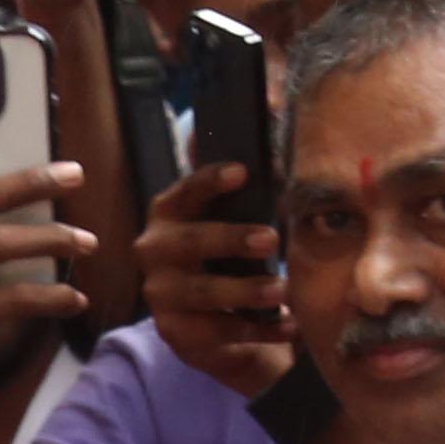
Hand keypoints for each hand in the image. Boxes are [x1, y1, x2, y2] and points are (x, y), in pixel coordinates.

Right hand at [133, 161, 292, 399]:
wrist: (214, 325)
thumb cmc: (229, 258)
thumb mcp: (233, 219)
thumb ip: (249, 183)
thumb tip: (276, 110)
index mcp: (169, 214)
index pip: (185, 192)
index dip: (210, 181)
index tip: (244, 172)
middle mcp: (155, 251)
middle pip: (190, 243)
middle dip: (231, 239)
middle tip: (272, 237)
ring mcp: (161, 295)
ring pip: (202, 293)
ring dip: (245, 290)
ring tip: (283, 290)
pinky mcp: (176, 333)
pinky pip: (218, 333)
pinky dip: (258, 330)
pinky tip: (289, 324)